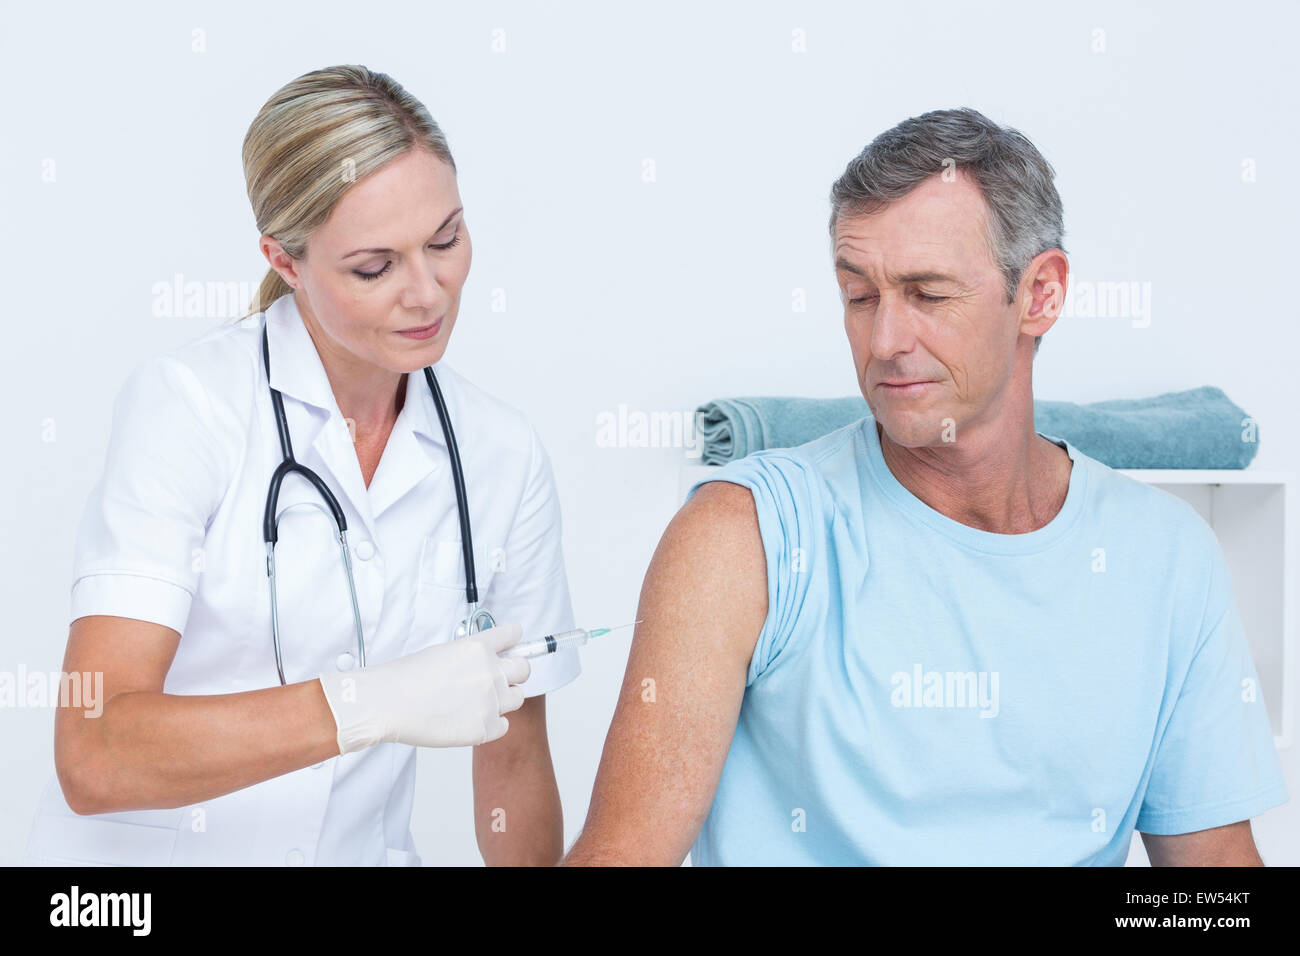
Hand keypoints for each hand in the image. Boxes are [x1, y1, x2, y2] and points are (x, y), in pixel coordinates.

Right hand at [317, 622, 530, 753]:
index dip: (512, 640)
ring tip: (478, 703)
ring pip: (518, 697)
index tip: (510, 646)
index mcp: (479, 647)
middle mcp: (490, 671)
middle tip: (495, 680)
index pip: (514, 634)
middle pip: (525, 668)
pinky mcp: (486, 728)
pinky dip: (491, 724)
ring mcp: (490, 701)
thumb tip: (487, 660)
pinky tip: (469, 720)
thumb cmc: (406, 678)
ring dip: (503, 699)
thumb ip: (472, 655)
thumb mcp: (444, 652)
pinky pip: (504, 725)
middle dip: (513, 673)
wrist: (387, 705)